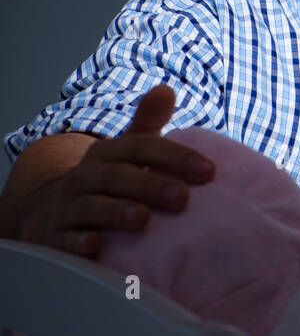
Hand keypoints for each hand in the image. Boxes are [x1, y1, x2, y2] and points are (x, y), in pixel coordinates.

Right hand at [15, 85, 214, 257]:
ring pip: (92, 206)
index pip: (141, 147)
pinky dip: (78, 242)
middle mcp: (86, 176)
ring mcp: (69, 206)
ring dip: (116, 212)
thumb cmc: (109, 180)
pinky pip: (65, 239)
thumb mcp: (127, 151)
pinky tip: (95, 246)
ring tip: (142, 219)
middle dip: (150, 186)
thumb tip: (167, 88)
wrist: (55, 211)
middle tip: (183, 198)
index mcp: (108, 153)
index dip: (174, 157)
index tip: (209, 171)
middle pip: (117, 177)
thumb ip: (148, 123)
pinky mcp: (57, 236)